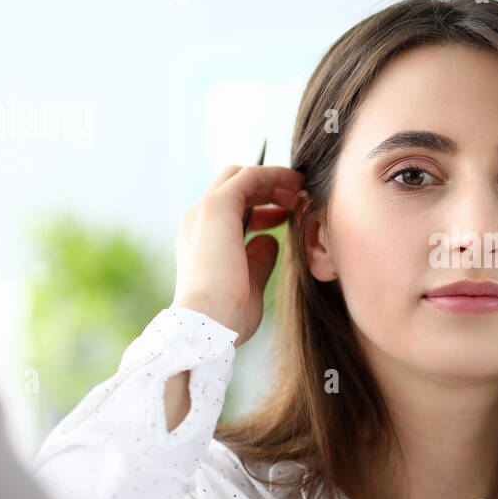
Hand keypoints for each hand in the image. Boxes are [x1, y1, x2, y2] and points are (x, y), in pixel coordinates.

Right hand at [172, 164, 304, 346]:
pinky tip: (296, 184)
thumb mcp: (249, 283)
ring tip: (300, 188)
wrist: (208, 323)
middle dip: (265, 188)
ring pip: (240, 176)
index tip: (285, 215)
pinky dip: (274, 175)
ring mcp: (204, 211)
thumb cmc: (227, 317)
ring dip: (272, 179)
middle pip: (232, 186)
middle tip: (295, 197)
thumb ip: (258, 259)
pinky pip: (250, 176)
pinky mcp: (217, 205)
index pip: (227, 209)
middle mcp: (197, 220)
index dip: (259, 207)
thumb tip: (270, 240)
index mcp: (199, 240)